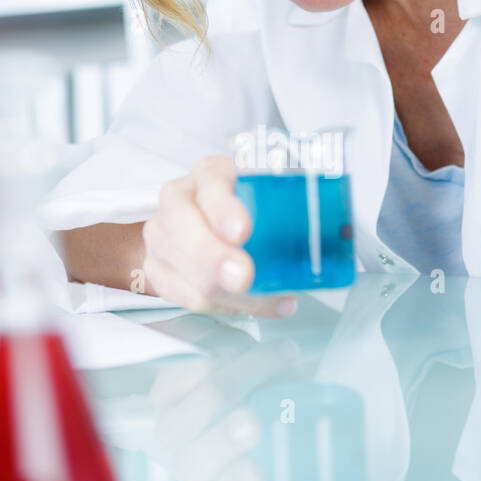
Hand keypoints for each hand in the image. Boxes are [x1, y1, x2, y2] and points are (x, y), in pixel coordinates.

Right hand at [141, 154, 296, 317]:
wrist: (193, 220)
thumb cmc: (241, 206)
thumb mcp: (264, 194)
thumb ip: (288, 207)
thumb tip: (324, 242)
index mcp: (210, 174)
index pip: (211, 185)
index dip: (225, 209)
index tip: (242, 230)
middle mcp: (179, 199)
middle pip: (185, 231)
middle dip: (214, 259)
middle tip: (243, 277)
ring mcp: (161, 235)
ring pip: (185, 272)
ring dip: (225, 294)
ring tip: (262, 300)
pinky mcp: (157, 270)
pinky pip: (185, 297)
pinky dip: (221, 307)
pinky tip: (248, 307)